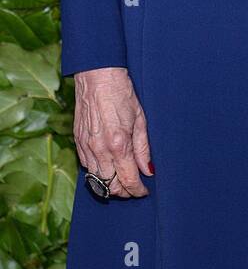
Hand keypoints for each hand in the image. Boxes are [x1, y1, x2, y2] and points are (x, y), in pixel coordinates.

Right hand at [73, 66, 153, 197]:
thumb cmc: (121, 94)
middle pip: (111, 186)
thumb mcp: (140, 119)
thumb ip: (143, 148)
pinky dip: (98, 173)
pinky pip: (87, 167)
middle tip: (135, 188)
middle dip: (124, 192)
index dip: (138, 190)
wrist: (97, 76)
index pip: (128, 180)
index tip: (144, 191)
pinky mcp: (78, 142)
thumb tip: (148, 170)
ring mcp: (86, 147)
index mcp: (119, 144)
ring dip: (110, 185)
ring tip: (122, 181)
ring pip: (97, 180)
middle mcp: (100, 149)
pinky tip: (108, 168)